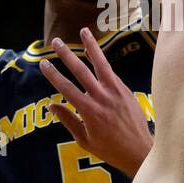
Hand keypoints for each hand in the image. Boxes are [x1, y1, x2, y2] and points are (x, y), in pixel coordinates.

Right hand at [39, 27, 153, 178]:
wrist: (140, 151)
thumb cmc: (110, 149)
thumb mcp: (84, 140)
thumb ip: (68, 120)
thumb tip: (52, 106)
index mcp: (89, 111)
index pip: (66, 88)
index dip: (53, 75)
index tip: (43, 63)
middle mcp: (102, 98)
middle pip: (81, 71)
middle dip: (66, 55)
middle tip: (55, 41)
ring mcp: (116, 92)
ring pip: (101, 64)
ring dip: (91, 46)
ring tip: (83, 31)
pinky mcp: (125, 90)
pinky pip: (111, 72)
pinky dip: (101, 61)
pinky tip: (92, 53)